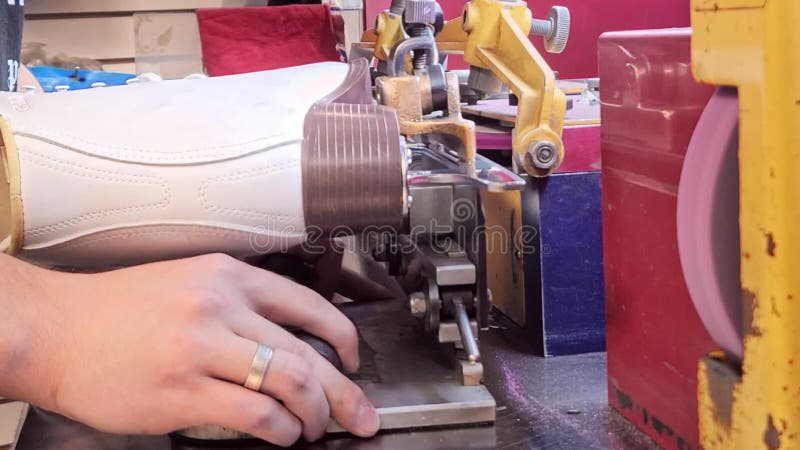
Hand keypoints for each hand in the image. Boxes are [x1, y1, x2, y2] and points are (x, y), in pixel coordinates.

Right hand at [0, 253, 378, 445]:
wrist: (56, 329)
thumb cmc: (118, 311)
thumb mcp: (186, 282)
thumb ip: (236, 304)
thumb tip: (284, 341)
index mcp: (227, 276)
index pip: (308, 304)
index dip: (341, 336)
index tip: (351, 358)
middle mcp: (221, 305)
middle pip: (306, 351)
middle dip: (343, 389)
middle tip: (361, 413)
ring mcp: (202, 348)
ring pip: (289, 381)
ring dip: (314, 413)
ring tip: (315, 428)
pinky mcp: (183, 391)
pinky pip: (254, 413)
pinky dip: (280, 429)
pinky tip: (281, 435)